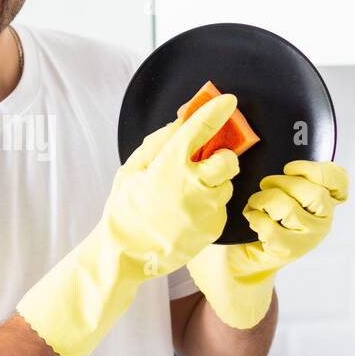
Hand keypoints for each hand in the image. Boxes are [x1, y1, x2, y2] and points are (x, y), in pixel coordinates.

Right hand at [103, 93, 241, 278]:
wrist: (126, 254)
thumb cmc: (125, 209)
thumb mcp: (131, 170)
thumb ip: (157, 142)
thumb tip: (180, 122)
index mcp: (170, 164)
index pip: (201, 127)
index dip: (217, 110)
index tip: (228, 101)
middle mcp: (194, 184)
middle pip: (229, 160)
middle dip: (222, 157)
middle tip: (206, 162)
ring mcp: (207, 208)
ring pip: (225, 185)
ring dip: (213, 184)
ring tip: (187, 195)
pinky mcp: (213, 227)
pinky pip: (220, 208)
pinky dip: (208, 206)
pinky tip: (186, 213)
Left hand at [187, 160, 348, 328]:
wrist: (243, 258)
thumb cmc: (260, 217)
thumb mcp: (276, 191)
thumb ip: (285, 174)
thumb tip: (265, 145)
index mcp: (325, 200)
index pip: (338, 181)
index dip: (316, 170)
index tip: (290, 168)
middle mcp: (323, 219)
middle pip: (314, 193)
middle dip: (282, 184)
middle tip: (264, 187)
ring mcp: (309, 238)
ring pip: (291, 209)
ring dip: (265, 201)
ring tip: (255, 204)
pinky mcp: (290, 252)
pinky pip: (273, 229)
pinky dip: (257, 220)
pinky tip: (252, 220)